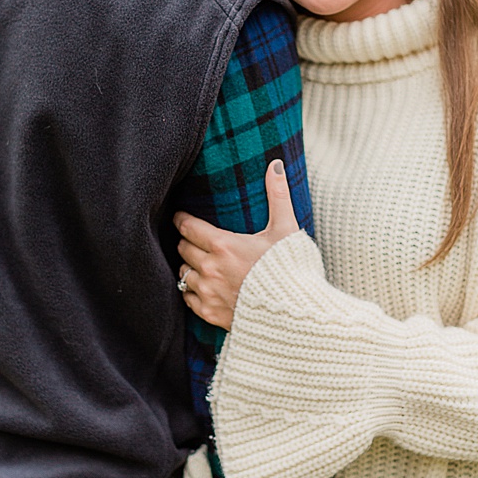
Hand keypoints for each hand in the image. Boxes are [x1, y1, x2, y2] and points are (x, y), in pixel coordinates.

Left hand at [174, 159, 299, 329]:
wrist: (295, 312)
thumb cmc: (291, 268)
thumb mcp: (287, 228)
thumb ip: (278, 195)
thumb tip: (275, 164)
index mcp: (223, 245)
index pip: (188, 227)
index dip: (182, 220)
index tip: (181, 217)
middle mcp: (209, 268)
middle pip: (183, 249)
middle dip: (186, 242)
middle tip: (193, 239)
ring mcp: (208, 292)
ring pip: (183, 274)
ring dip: (189, 266)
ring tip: (199, 263)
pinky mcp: (210, 313)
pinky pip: (188, 299)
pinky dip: (192, 291)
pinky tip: (204, 287)